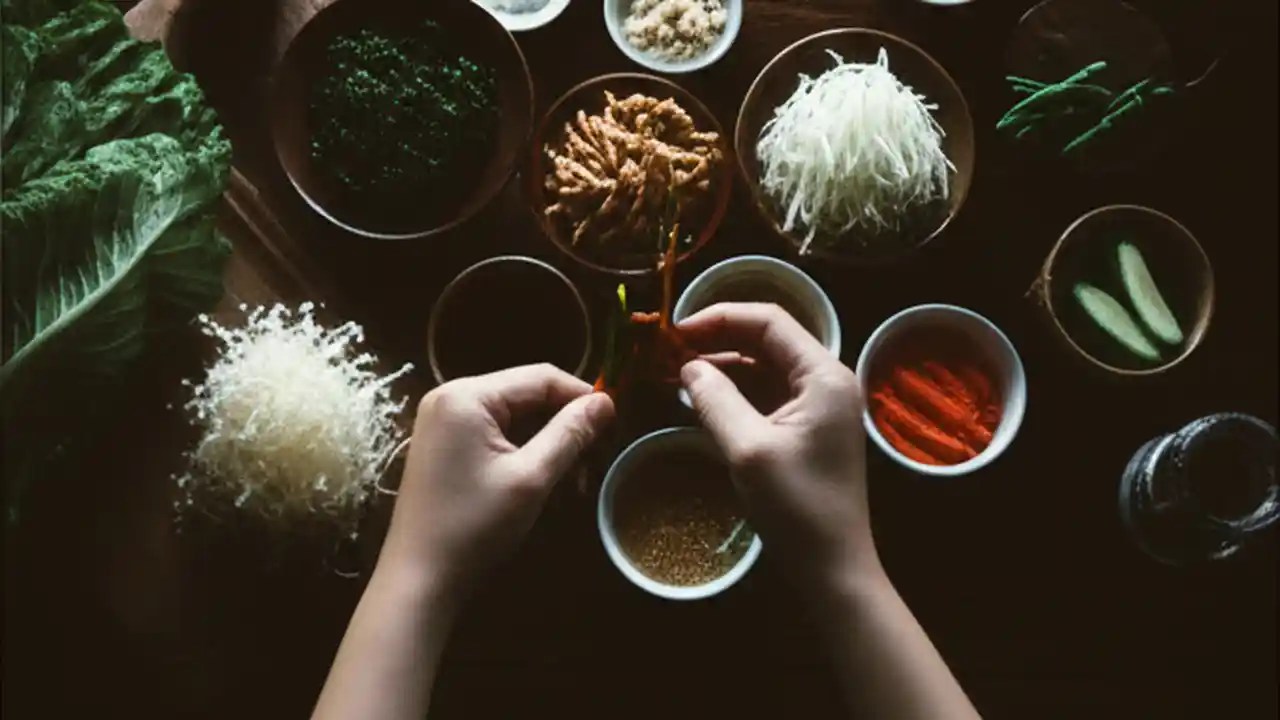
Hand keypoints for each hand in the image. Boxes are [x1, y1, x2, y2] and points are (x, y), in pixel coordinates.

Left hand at [378, 364, 615, 596]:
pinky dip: (522, 450)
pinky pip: (493, 433)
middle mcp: (450, 397)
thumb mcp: (531, 478)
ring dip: (546, 440)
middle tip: (596, 455)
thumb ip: (569, 434)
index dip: (581, 396)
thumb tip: (606, 401)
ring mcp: (442, 422)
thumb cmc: (475, 526)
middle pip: (525, 394)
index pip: (540, 377)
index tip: (615, 422)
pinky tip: (543, 476)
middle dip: (564, 422)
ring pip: (512, 416)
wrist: (419, 580)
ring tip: (574, 473)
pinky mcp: (443, 446)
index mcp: (467, 395)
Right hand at [678, 303, 878, 588]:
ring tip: (674, 375)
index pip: (768, 321)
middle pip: (765, 340)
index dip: (718, 318)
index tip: (672, 332)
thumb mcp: (748, 450)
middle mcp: (825, 381)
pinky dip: (732, 393)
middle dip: (715, 341)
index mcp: (823, 375)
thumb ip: (715, 399)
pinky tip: (698, 400)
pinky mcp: (805, 430)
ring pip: (762, 367)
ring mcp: (817, 406)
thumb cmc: (798, 508)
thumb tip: (687, 366)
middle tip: (665, 353)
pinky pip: (764, 395)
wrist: (834, 569)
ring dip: (720, 367)